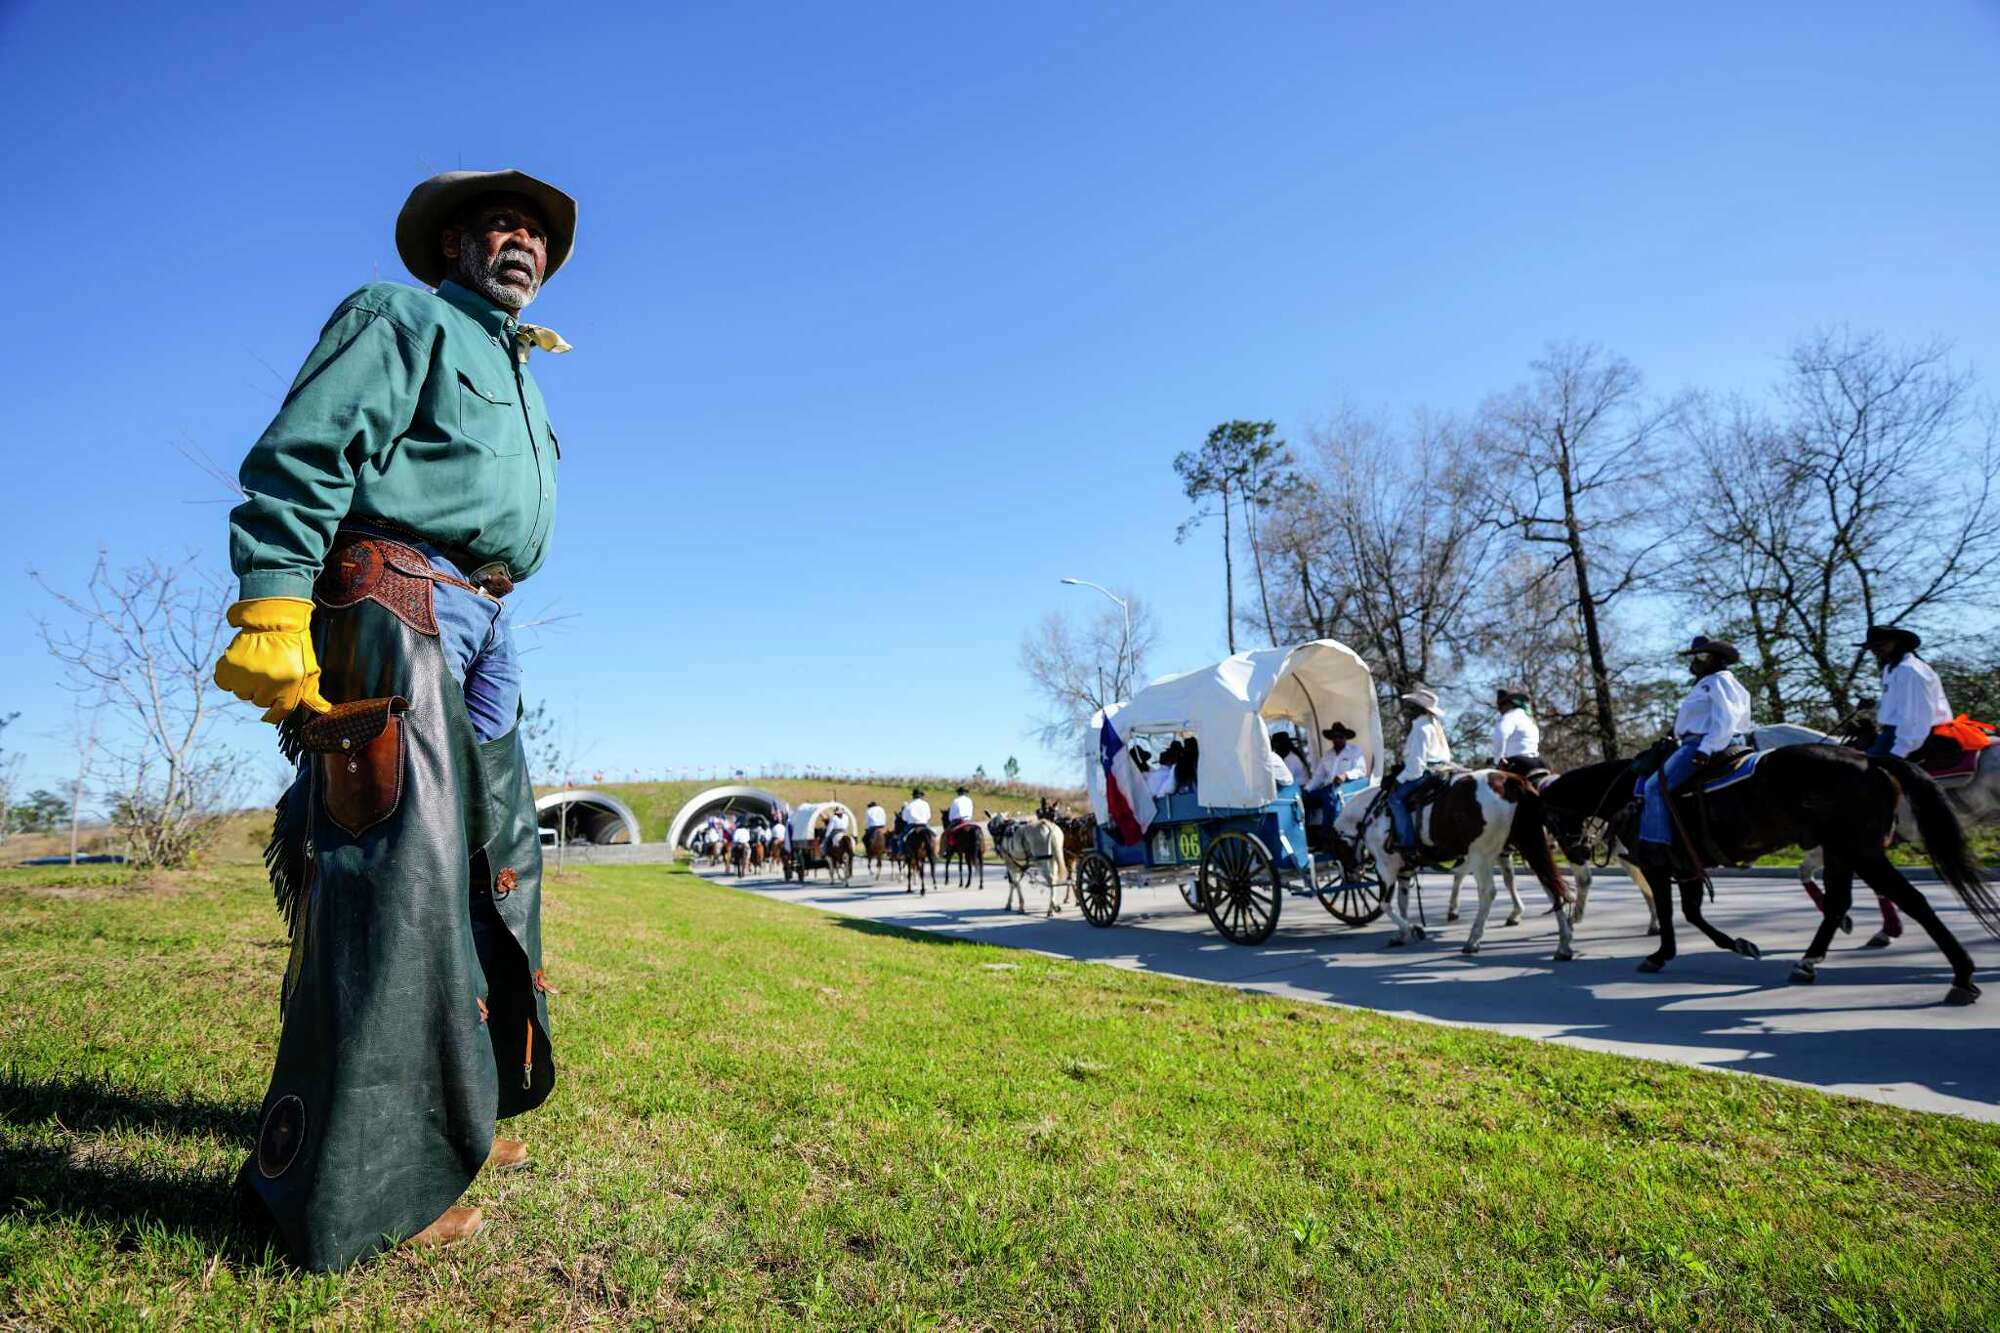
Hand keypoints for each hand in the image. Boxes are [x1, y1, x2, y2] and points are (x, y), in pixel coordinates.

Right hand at [213, 597, 332, 723]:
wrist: (275, 618)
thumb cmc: (295, 644)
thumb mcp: (309, 668)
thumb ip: (312, 692)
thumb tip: (322, 710)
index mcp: (290, 685)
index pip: (280, 711)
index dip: (274, 714)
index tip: (269, 715)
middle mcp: (268, 683)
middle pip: (259, 701)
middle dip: (263, 690)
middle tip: (268, 671)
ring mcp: (247, 675)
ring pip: (242, 693)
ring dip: (247, 683)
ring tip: (256, 664)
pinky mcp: (229, 666)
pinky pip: (224, 682)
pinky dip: (229, 677)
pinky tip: (240, 665)